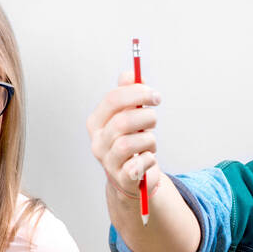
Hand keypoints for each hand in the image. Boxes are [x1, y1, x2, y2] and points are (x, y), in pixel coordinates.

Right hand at [86, 70, 161, 200]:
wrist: (132, 178)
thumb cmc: (131, 141)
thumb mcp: (129, 115)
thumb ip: (129, 93)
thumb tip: (131, 73)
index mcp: (97, 122)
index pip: (113, 99)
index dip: (137, 94)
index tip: (155, 96)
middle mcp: (98, 142)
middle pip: (122, 121)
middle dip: (146, 117)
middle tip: (154, 119)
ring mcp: (108, 162)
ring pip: (130, 144)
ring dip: (149, 140)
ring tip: (150, 143)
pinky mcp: (122, 178)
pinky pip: (138, 165)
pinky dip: (148, 160)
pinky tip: (148, 159)